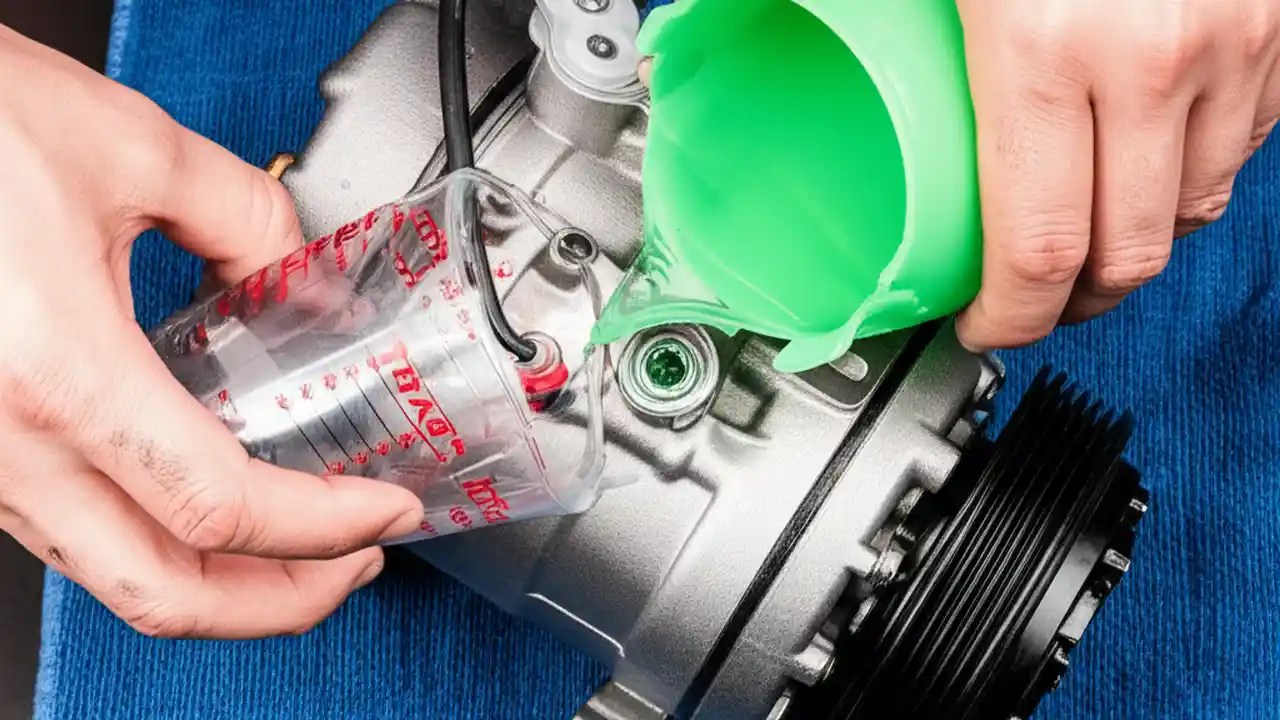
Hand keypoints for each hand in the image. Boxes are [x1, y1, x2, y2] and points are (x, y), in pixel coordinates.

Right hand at [0, 28, 423, 638]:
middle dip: (282, 600)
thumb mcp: (130, 148)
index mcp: (57, 372)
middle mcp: (4, 442)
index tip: (387, 509)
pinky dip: (153, 540)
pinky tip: (202, 498)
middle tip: (356, 560)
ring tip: (297, 541)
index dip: (327, 526)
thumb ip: (244, 218)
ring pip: (108, 574)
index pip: (223, 508)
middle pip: (165, 591)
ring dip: (218, 581)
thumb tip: (296, 274)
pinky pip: (68, 532)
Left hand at [954, 0, 1279, 348]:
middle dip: (1076, 301)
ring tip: (1091, 236)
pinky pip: (1245, 142)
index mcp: (1043, 47)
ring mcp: (1231, 41)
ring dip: (1139, 241)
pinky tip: (1148, 160)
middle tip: (1033, 300)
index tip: (985, 325)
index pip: (1038, 248)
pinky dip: (1195, 171)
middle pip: (1127, 254)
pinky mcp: (1277, 27)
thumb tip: (908, 145)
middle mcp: (1151, 56)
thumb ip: (937, 71)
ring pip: (1196, 210)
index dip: (1012, 315)